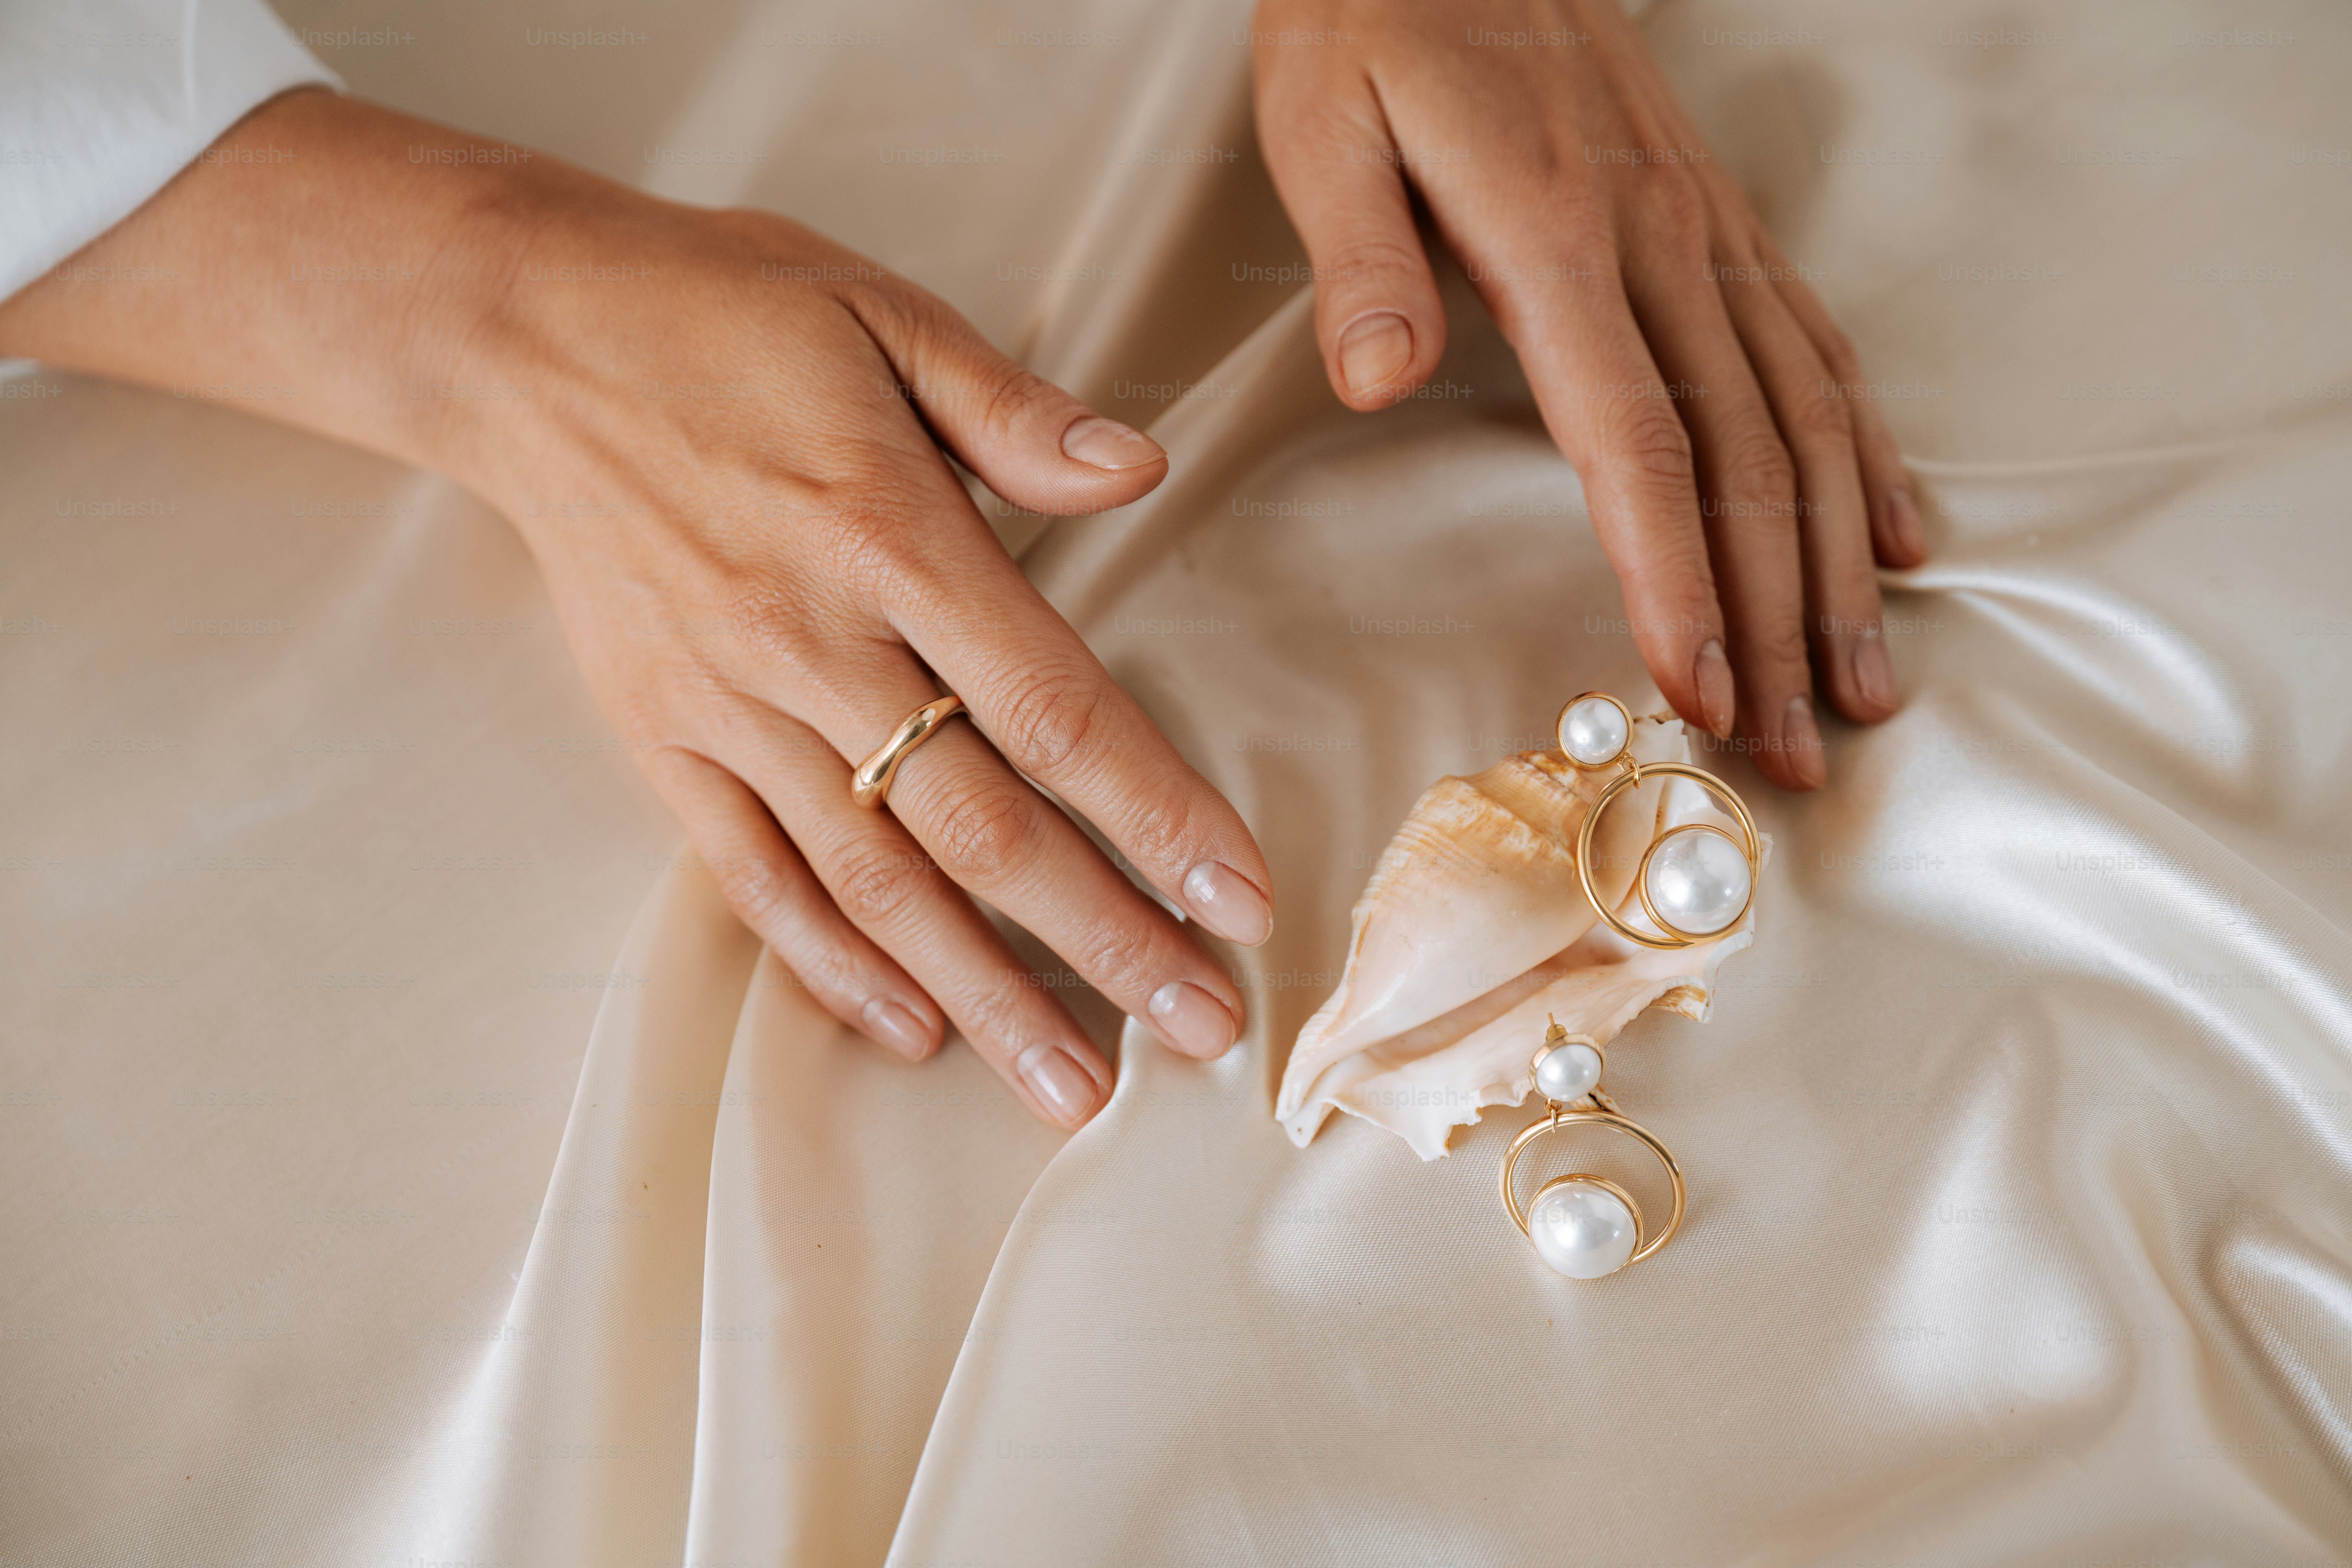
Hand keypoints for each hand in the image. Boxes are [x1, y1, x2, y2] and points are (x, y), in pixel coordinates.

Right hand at [0, 90, 1272, 1128]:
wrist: (522, 336)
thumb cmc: (721, 314)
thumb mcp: (881, 314)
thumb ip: (1013, 412)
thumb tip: (1140, 468)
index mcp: (887, 535)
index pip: (1056, 712)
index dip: (1159, 818)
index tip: (1241, 903)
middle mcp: (810, 641)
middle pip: (983, 828)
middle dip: (1103, 940)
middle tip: (1201, 1031)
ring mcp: (728, 704)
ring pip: (876, 882)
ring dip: (984, 995)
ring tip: (1072, 1090)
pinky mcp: (660, 736)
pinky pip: (752, 874)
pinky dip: (830, 962)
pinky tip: (909, 1032)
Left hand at [1251, 0, 1929, 787]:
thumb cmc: (1370, 20)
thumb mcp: (1322, 121)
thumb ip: (1360, 257)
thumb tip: (1376, 375)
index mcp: (1558, 241)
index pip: (1638, 449)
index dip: (1677, 581)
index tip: (1701, 690)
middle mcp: (1659, 245)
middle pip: (1743, 462)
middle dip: (1774, 619)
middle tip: (1796, 747)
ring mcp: (1704, 231)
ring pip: (1803, 419)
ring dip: (1836, 562)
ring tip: (1865, 679)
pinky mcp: (1716, 218)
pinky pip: (1812, 344)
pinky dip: (1860, 449)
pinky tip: (1891, 532)